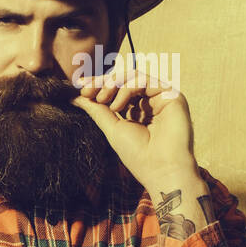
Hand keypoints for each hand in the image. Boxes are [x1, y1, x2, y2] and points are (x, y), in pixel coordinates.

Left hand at [69, 60, 195, 190]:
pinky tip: (117, 106)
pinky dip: (126, 89)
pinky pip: (144, 80)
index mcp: (137, 111)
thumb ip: (96, 110)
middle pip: (124, 80)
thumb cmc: (138, 156)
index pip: (116, 91)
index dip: (99, 86)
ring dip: (113, 84)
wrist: (161, 170)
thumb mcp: (112, 128)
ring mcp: (161, 97)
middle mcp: (151, 102)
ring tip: (101, 99)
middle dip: (102, 82)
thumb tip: (74, 97)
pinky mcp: (171, 95)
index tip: (80, 90)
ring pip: (133, 76)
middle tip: (86, 91)